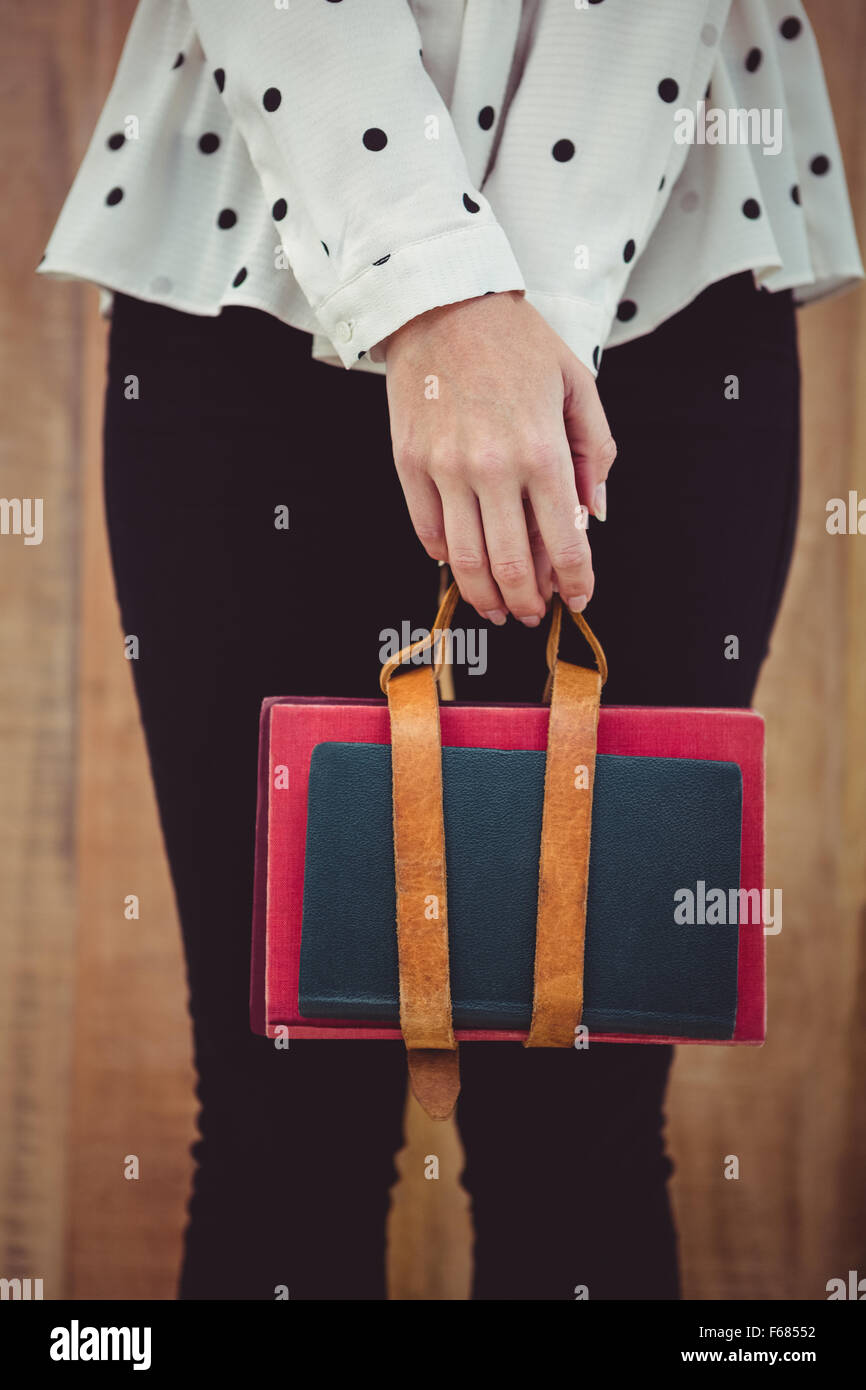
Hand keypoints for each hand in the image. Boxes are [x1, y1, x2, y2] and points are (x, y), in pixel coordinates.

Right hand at [383, 290, 614, 624]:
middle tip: (532, 614)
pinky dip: (446, 559)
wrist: (444, 303)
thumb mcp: (577, 385)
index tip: (579, 600)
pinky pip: (428, 531)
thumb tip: (593, 514)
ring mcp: (446, 469)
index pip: (565, 543)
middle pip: (512, 567)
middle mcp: (494, 468)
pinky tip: (461, 564)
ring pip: (466, 561)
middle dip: (527, 603)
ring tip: (496, 608)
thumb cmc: (518, 342)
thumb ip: (594, 452)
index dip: (577, 584)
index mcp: (543, 451)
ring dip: (485, 596)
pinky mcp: (410, 464)